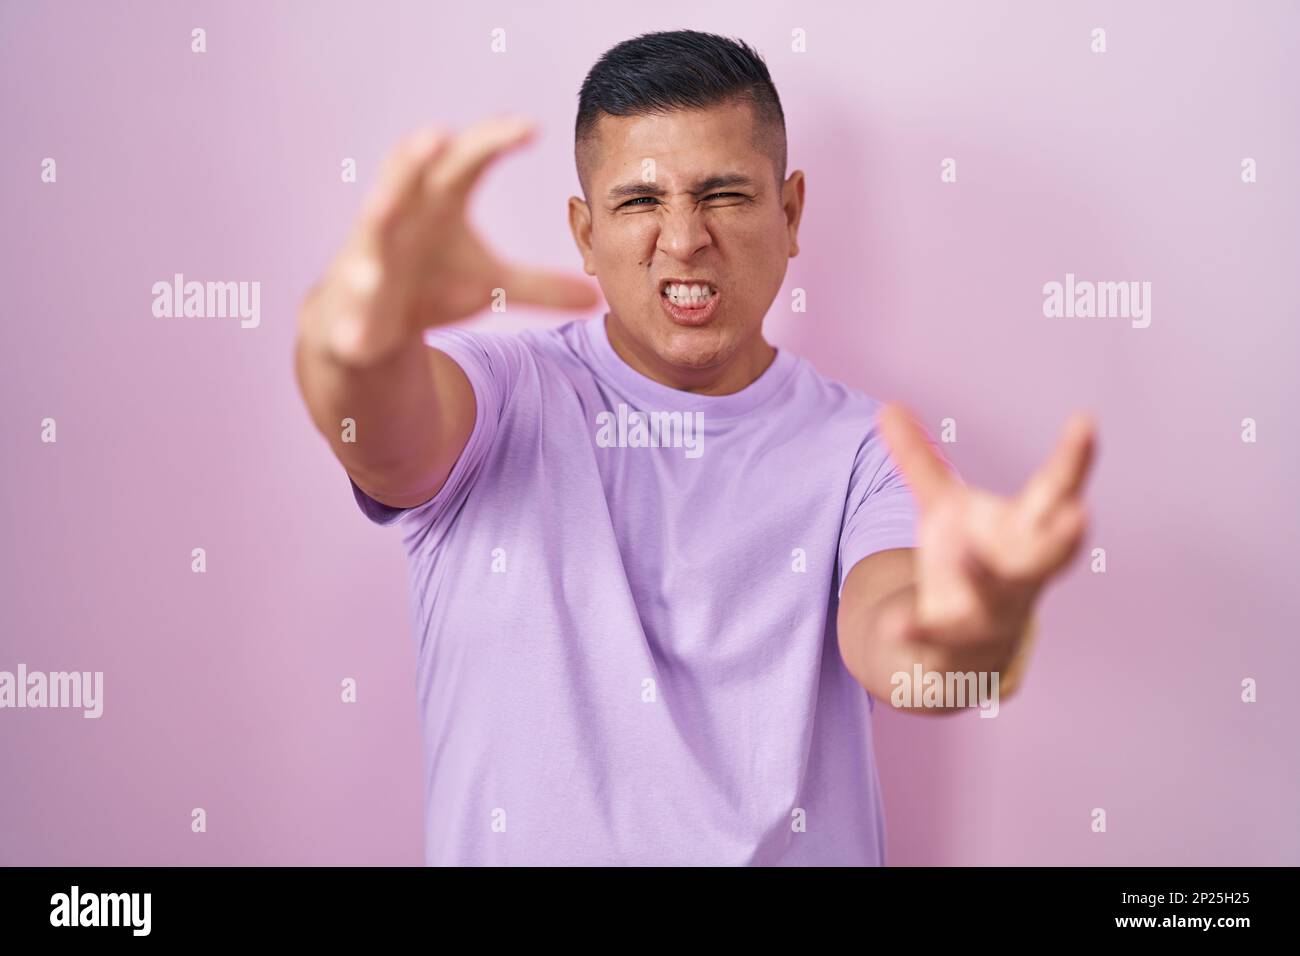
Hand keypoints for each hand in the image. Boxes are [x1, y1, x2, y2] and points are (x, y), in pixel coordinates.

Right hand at [314, 116, 599, 365]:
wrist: (369, 320)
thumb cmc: (431, 285)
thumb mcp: (491, 284)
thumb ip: (541, 287)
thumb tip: (596, 298)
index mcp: (440, 199)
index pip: (468, 159)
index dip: (494, 140)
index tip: (531, 127)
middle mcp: (403, 212)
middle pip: (412, 174)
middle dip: (418, 156)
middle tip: (436, 136)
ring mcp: (374, 249)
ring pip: (374, 222)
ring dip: (379, 210)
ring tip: (384, 203)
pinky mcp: (355, 291)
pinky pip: (357, 292)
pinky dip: (360, 298)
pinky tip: (364, 301)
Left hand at [875, 403, 1097, 682]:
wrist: (963, 648)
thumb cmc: (970, 562)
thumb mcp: (942, 506)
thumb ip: (918, 460)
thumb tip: (888, 406)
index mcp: (1026, 532)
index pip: (1057, 492)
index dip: (1074, 459)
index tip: (1086, 420)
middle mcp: (1022, 573)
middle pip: (1052, 557)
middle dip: (1065, 539)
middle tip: (1079, 514)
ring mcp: (997, 613)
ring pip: (998, 599)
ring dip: (985, 579)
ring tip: (967, 555)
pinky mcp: (961, 645)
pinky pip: (941, 640)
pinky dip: (917, 632)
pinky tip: (891, 624)